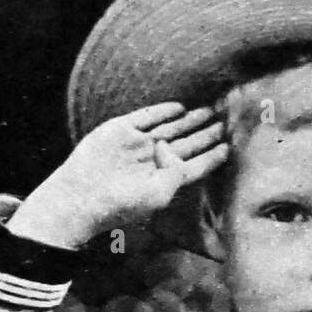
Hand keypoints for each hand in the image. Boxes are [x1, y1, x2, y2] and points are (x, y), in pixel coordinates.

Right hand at [7, 102, 228, 248]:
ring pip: (170, 128)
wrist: (83, 195)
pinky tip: (180, 108)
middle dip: (205, 134)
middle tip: (225, 122)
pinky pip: (147, 116)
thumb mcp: (160, 194)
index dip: (212, 156)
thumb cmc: (121, 203)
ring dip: (190, 120)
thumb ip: (177, 172)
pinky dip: (163, 111)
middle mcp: (152, 161)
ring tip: (210, 111)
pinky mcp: (122, 130)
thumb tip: (172, 148)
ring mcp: (137, 145)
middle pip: (186, 143)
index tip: (229, 146)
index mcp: (163, 180)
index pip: (194, 165)